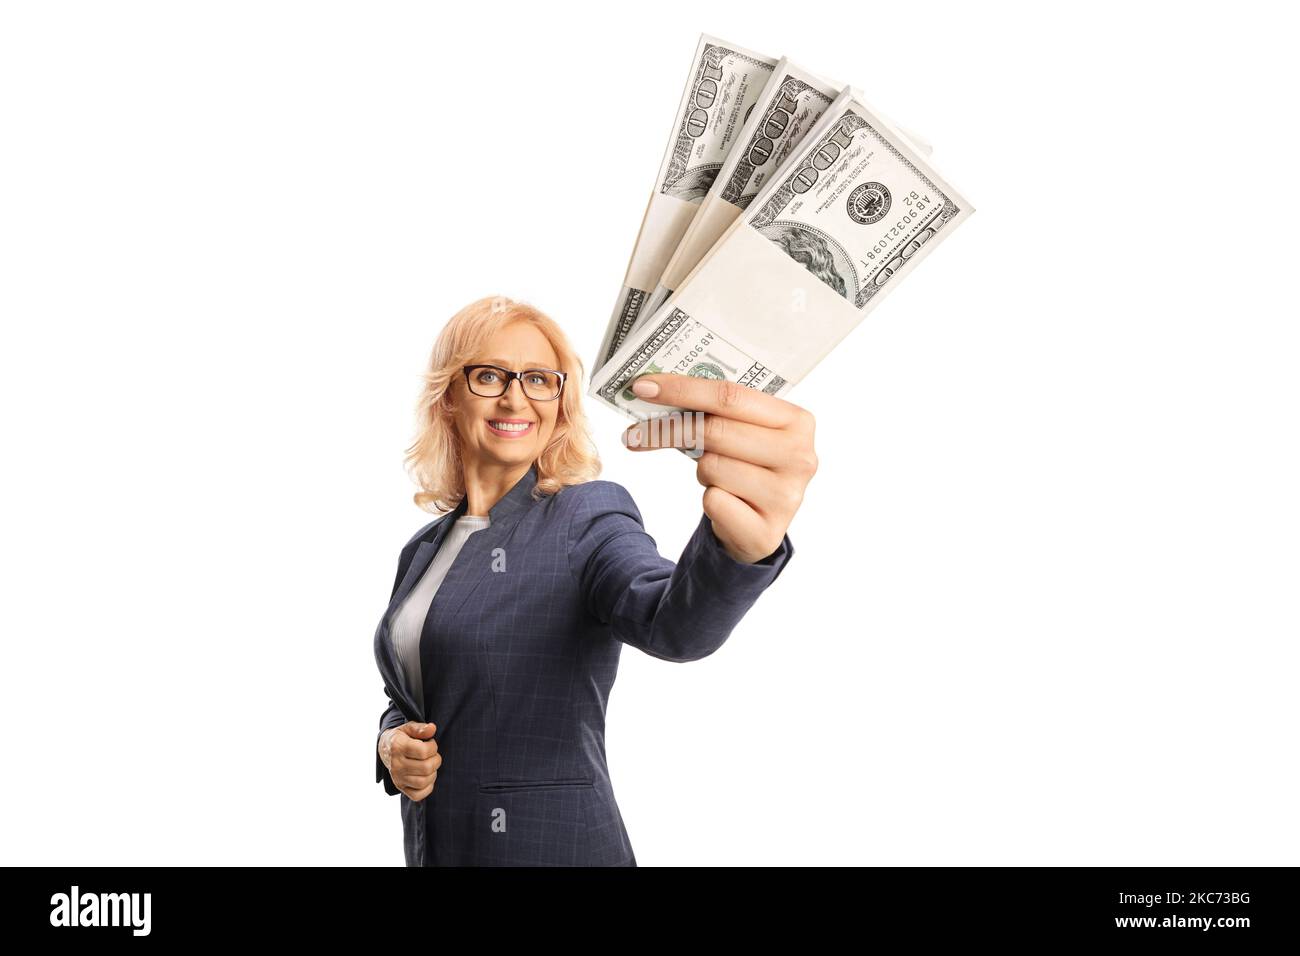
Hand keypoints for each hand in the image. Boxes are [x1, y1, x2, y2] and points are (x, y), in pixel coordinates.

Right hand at [380, 721, 441, 800]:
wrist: (384, 748)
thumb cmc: (401, 737)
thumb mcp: (408, 728)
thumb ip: (420, 728)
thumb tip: (432, 729)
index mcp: (398, 747)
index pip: (423, 752)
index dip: (433, 747)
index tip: (430, 743)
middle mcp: (396, 765)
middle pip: (426, 768)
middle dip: (436, 760)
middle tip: (432, 755)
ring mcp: (398, 778)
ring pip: (423, 782)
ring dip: (433, 773)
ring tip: (429, 765)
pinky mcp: (401, 787)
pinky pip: (418, 795)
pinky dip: (427, 787)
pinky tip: (426, 776)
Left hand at [621, 374, 816, 562]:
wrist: (760, 525)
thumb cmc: (745, 467)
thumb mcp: (741, 432)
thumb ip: (714, 411)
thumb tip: (651, 391)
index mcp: (797, 421)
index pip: (731, 396)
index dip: (682, 389)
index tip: (643, 387)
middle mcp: (800, 457)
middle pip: (716, 431)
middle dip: (669, 430)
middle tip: (636, 433)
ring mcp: (787, 496)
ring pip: (712, 467)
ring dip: (703, 472)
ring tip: (718, 478)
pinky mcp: (767, 531)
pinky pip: (713, 502)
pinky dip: (710, 501)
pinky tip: (726, 504)